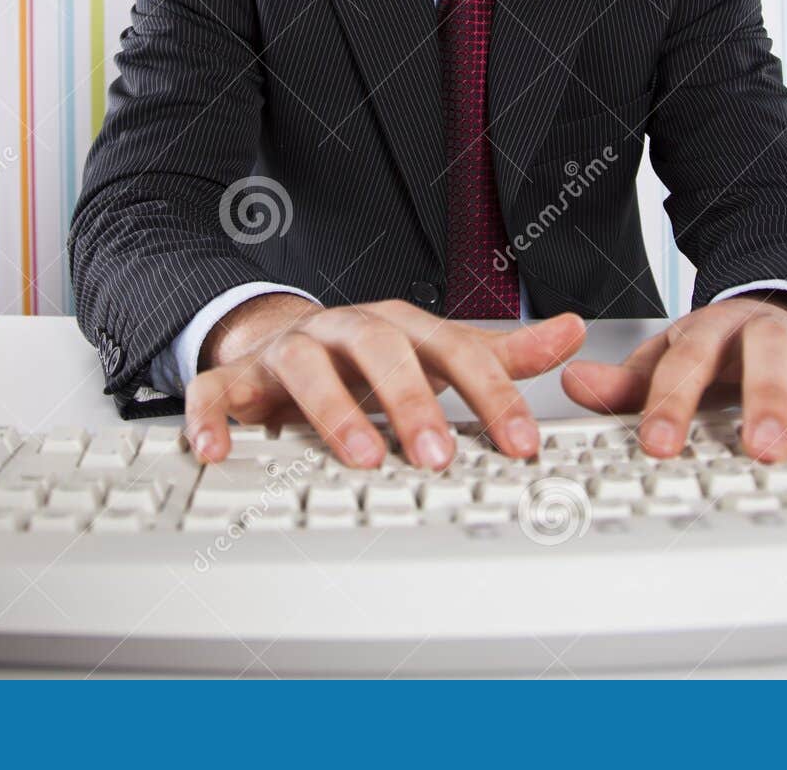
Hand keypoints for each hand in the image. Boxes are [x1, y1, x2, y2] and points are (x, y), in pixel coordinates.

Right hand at [185, 294, 586, 469]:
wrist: (281, 341)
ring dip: (333, 411)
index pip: (454, 352)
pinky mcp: (237, 378)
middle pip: (381, 351)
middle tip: (439, 454)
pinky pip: (216, 392)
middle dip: (411, 401)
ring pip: (307, 368)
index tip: (520, 444)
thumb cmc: (368, 359)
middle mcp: (345, 331)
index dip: (490, 395)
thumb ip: (503, 353)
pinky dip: (214, 418)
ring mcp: (289, 351)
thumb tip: (572, 333)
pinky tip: (219, 452)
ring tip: (360, 459)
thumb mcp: (438, 354)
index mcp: (399, 327)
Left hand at [559, 294, 786, 460]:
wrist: (774, 301)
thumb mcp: (670, 361)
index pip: (686, 360)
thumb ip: (629, 383)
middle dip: (765, 400)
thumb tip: (571, 384)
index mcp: (712, 330)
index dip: (671, 401)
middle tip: (761, 450)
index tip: (659, 445)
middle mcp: (767, 329)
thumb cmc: (721, 351)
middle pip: (767, 352)